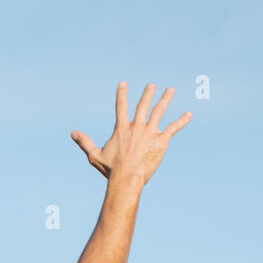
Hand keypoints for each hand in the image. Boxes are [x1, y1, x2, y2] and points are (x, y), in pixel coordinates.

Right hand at [72, 82, 191, 186]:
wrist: (127, 178)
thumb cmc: (111, 170)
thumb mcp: (95, 156)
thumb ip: (85, 142)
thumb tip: (73, 133)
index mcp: (122, 129)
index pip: (121, 107)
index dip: (122, 94)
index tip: (124, 84)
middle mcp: (136, 127)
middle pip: (143, 106)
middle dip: (147, 94)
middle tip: (152, 85)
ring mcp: (150, 132)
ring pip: (159, 111)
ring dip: (165, 99)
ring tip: (170, 90)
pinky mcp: (161, 141)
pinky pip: (173, 128)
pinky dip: (182, 120)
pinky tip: (189, 114)